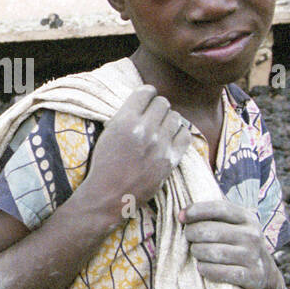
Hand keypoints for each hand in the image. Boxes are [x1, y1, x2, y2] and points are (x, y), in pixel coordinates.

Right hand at [81, 86, 191, 215]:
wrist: (108, 196)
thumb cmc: (104, 165)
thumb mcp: (107, 134)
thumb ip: (125, 116)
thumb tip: (142, 102)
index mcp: (125, 121)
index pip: (146, 92)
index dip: (147, 93)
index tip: (146, 98)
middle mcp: (144, 130)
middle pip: (162, 103)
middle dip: (158, 107)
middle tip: (153, 115)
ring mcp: (159, 145)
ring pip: (175, 116)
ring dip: (169, 119)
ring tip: (162, 127)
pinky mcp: (170, 160)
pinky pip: (185, 135)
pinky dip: (180, 133)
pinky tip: (172, 137)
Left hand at [179, 199, 284, 288]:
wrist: (265, 273)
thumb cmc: (240, 244)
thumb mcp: (235, 225)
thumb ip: (215, 215)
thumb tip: (183, 213)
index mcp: (247, 218)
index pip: (219, 208)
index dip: (197, 210)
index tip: (181, 216)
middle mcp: (252, 235)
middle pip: (212, 231)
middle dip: (192, 233)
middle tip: (188, 237)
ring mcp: (252, 256)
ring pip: (213, 252)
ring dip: (197, 252)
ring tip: (196, 252)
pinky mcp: (251, 276)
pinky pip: (220, 272)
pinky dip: (206, 269)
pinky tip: (202, 267)